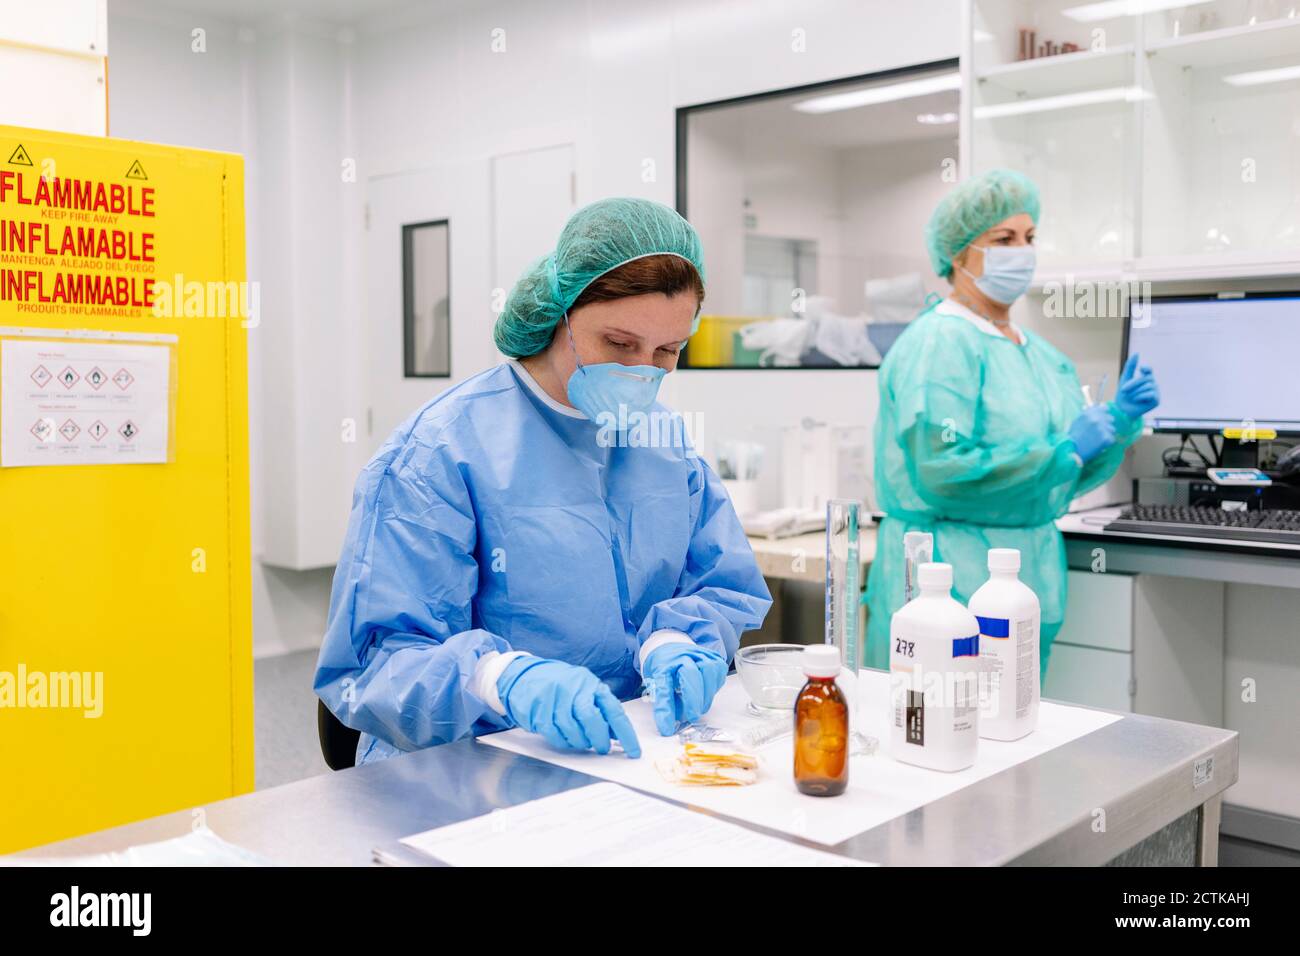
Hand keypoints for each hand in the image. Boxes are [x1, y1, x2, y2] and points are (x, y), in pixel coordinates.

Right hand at [498, 658, 640, 757]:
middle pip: (592, 719)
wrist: (523, 676)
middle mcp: (574, 689)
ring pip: (573, 730)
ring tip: (581, 741)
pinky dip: (563, 741)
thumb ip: (600, 709)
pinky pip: (555, 735)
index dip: (626, 734)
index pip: (614, 710)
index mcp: (591, 684)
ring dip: (580, 742)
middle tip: (602, 748)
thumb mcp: (583, 690)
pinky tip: (564, 737)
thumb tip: (617, 734)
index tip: (634, 751)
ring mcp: (555, 699)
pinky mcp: (539, 711)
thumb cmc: (559, 686)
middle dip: (599, 739)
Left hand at [643, 644, 727, 735]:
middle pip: (690, 673)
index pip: (663, 687)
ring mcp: (698, 653)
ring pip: (709, 670)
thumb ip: (667, 702)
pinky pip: (719, 671)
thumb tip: (674, 723)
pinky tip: (707, 693)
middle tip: (692, 717)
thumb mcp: (657, 685)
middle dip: (693, 699)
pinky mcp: (712, 656)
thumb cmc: (664, 669)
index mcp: (662, 665)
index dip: (666, 709)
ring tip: (700, 708)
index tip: (667, 729)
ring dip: (707, 694)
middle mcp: (681, 656)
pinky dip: (715, 686)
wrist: (670, 647)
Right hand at [1067, 404, 1116, 463]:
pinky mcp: (1106, 438)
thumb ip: (1088, 413)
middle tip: (1099, 432)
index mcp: (1089, 413)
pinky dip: (1107, 442)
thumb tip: (1100, 405)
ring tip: (1098, 439)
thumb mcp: (1078, 421)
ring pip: (1112, 429)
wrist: (1072, 451)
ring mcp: (1102, 428)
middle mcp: (1097, 419)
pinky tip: (1099, 444)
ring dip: (1107, 434)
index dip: (1104, 414)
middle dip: (1106, 424)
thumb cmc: (1074, 436)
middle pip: (1111, 419)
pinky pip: (1112, 439)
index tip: (1102, 419)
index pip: (1105, 408)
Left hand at [1115, 352, 1158, 419]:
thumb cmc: (1123, 395)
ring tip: (1131, 398)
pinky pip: (1150, 394)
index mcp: (1145, 378)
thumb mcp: (1125, 379)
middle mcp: (1152, 384)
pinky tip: (1138, 401)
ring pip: (1147, 386)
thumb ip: (1131, 366)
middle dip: (1132, 384)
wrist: (1121, 410)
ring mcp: (1155, 392)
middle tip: (1123, 390)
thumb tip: (1137, 353)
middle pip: (1145, 378)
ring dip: (1135, 392)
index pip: (1149, 370)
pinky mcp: (1156, 400)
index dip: (1146, 369)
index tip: (1141, 369)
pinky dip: (1140, 397)